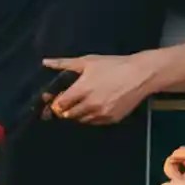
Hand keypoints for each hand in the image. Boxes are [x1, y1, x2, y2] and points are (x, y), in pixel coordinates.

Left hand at [41, 52, 157, 124]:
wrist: (140, 75)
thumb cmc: (113, 65)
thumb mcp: (88, 61)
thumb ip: (64, 64)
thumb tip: (45, 63)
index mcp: (82, 90)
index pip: (59, 105)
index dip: (55, 102)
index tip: (56, 99)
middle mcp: (90, 105)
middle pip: (67, 115)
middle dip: (65, 109)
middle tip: (70, 101)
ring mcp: (101, 114)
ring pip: (80, 120)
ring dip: (77, 114)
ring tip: (84, 102)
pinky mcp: (111, 119)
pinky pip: (94, 122)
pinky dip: (91, 116)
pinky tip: (95, 106)